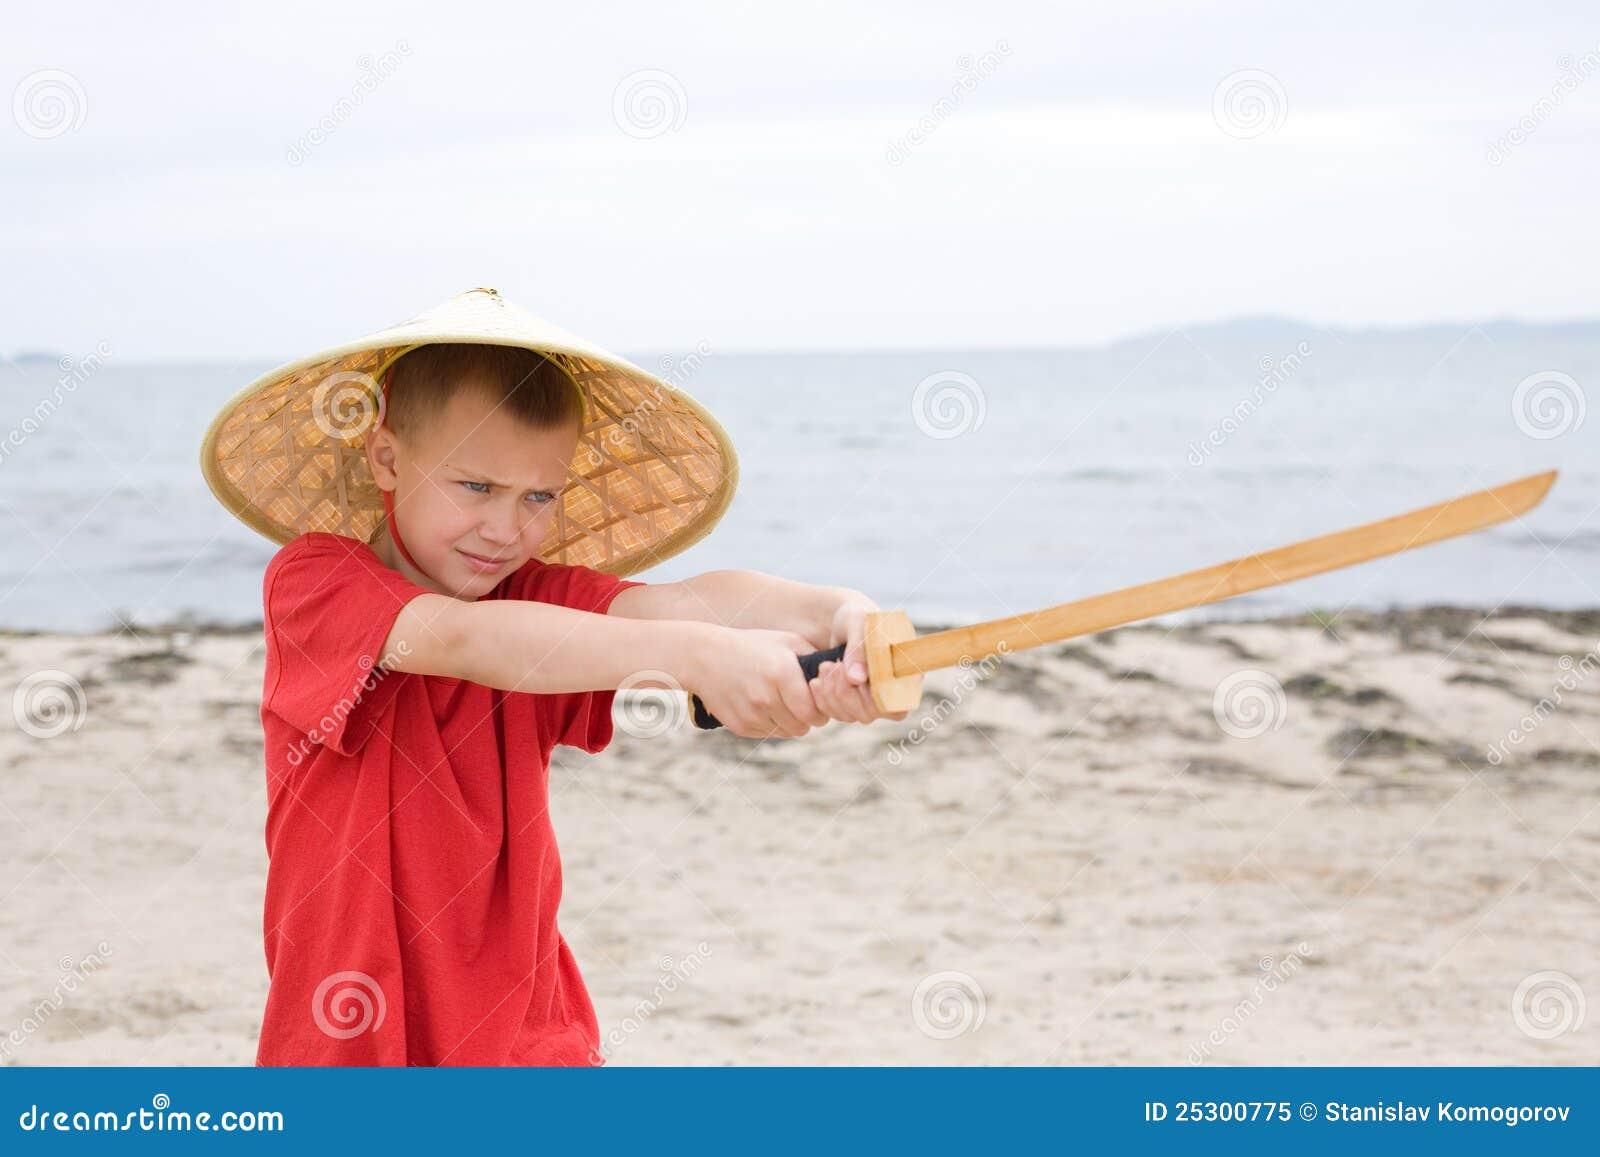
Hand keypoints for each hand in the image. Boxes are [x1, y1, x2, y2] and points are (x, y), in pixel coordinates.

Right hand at [686, 627, 827, 739]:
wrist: (704, 656)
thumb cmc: (752, 645)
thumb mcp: (787, 641)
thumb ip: (815, 659)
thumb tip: (841, 677)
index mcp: (782, 674)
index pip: (815, 712)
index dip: (821, 708)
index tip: (818, 700)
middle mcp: (766, 697)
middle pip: (803, 726)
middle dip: (807, 717)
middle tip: (803, 703)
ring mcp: (751, 714)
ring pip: (786, 733)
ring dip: (789, 722)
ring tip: (781, 701)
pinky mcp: (739, 726)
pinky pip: (766, 733)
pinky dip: (770, 724)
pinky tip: (761, 704)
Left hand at [809, 593, 910, 725]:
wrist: (835, 619)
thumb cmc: (855, 615)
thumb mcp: (858, 621)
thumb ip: (860, 647)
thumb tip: (857, 679)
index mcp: (906, 671)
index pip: (899, 704)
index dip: (874, 696)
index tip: (854, 676)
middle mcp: (891, 690)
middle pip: (871, 713)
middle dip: (846, 692)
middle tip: (834, 666)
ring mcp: (870, 699)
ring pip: (852, 716)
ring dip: (832, 693)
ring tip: (825, 666)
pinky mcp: (850, 702)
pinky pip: (836, 714)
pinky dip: (822, 699)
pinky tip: (817, 681)